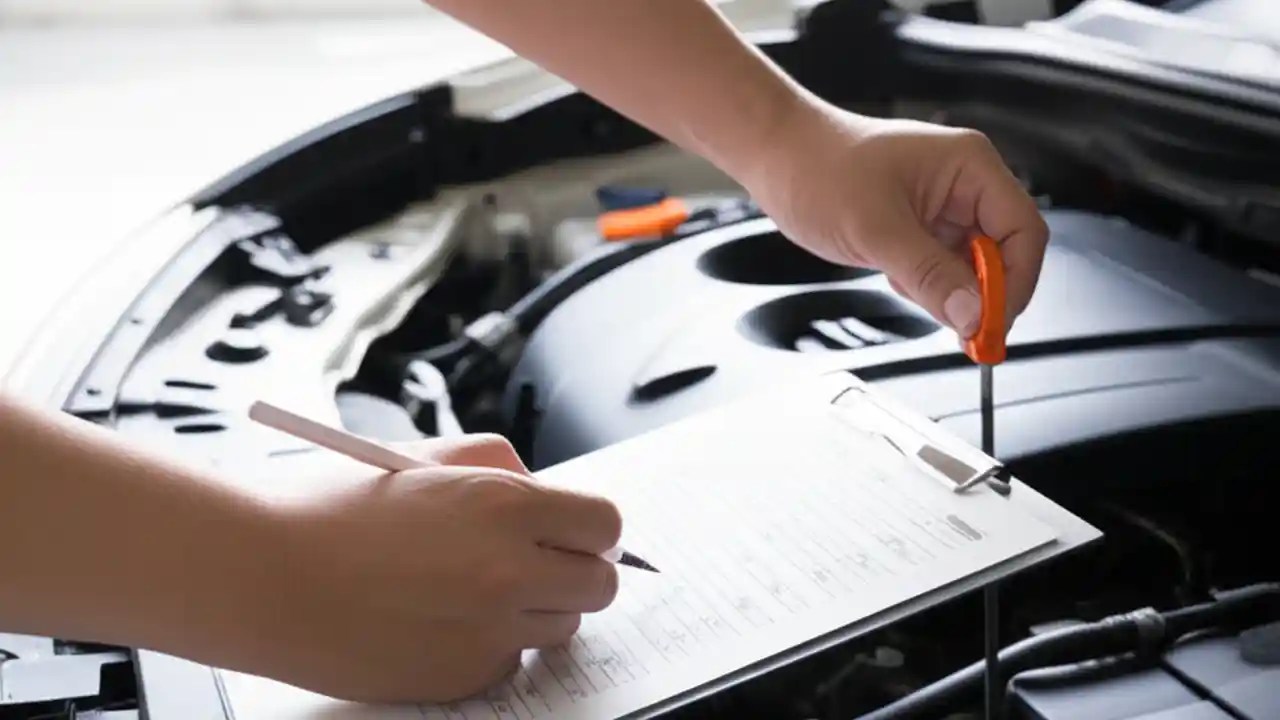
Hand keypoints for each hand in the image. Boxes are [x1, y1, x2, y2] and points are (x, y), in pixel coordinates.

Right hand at [245, 434, 622, 703]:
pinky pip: (511, 661)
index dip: (590, 527)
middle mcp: (509, 572)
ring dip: (538, 609)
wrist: (266, 577)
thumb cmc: (333, 510)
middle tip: (537, 563)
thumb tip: (544, 491)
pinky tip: (443, 620)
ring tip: (477, 589)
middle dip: (577, 570)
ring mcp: (490, 631)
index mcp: (505, 506)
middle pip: (600, 584)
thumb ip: (499, 465)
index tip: (573, 530)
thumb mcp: (423, 455)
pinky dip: (492, 644)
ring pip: (562, 627)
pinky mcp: (464, 676)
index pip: (605, 523)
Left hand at [738, 99, 1048, 337]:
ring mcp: (943, 205)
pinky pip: (943, 266)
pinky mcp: (920, 225)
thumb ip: (929, 275)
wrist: (776, 156)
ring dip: (950, 291)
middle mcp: (965, 183)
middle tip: (963, 332)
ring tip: (906, 284)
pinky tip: (896, 277)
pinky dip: (928, 285)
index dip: (1016, 282)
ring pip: (972, 265)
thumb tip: (973, 315)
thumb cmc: (819, 169)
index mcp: (970, 166)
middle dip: (984, 293)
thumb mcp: (876, 230)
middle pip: (1004, 252)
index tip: (992, 323)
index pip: (1023, 231)